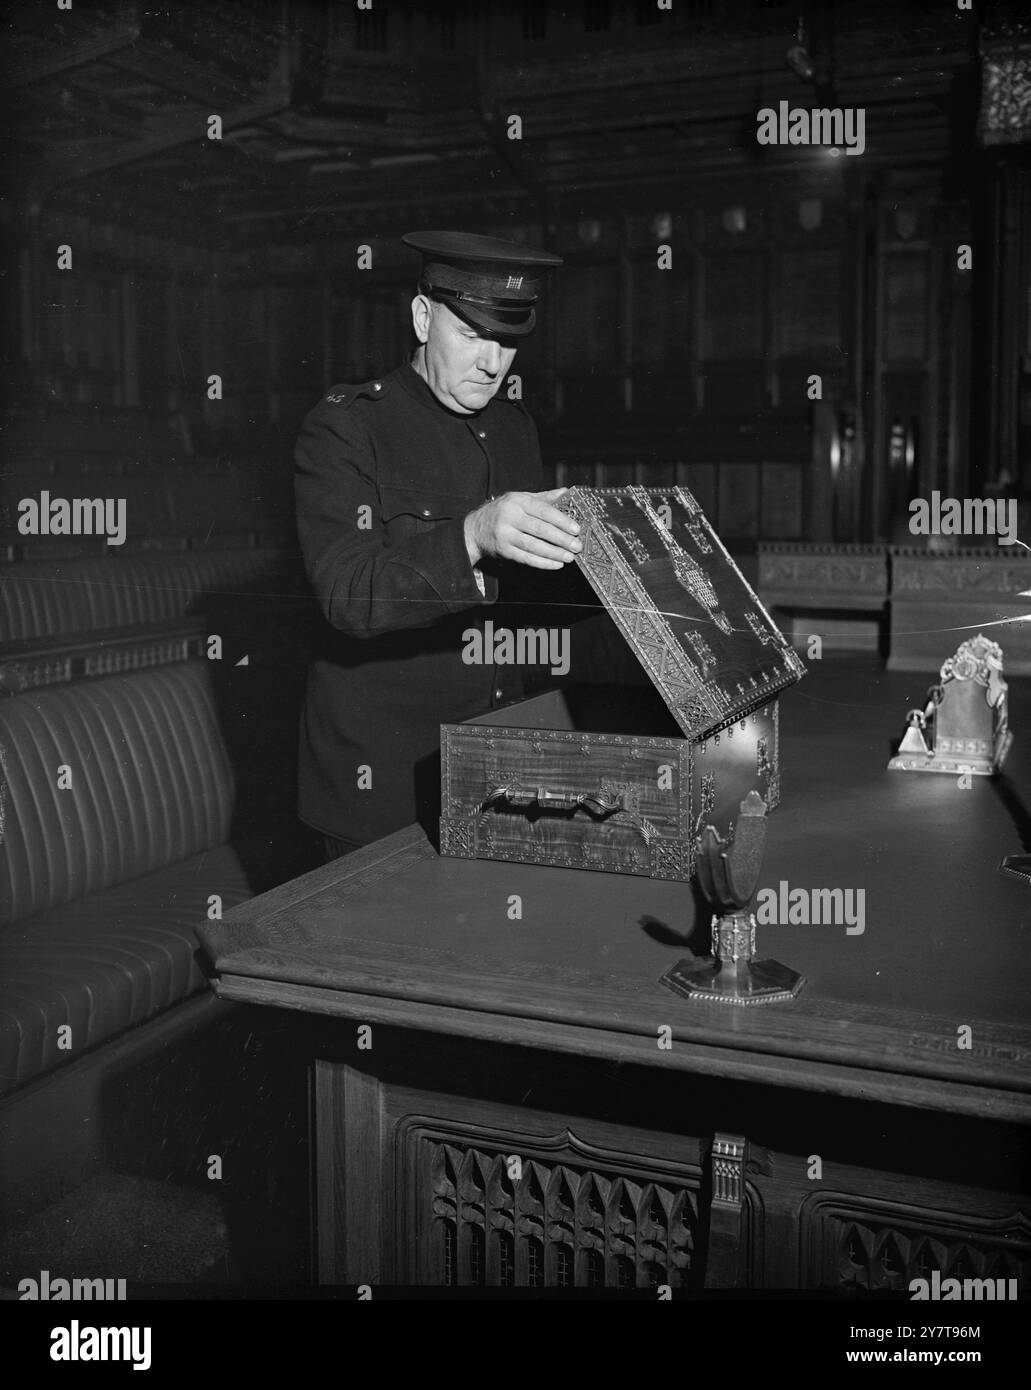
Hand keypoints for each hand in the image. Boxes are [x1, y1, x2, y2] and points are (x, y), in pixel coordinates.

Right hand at [464, 488, 582, 569]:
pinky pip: (526, 558)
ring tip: (569, 557)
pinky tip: (556, 564)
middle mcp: (510, 517)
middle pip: (540, 529)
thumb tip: (566, 492)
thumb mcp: (520, 499)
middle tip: (577, 546)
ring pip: (533, 546)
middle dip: (561, 539)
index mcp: (517, 501)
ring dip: (554, 553)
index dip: (561, 520)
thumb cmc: (503, 512)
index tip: (576, 528)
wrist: (475, 528)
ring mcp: (505, 535)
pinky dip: (542, 563)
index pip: (543, 510)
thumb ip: (544, 497)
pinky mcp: (503, 550)